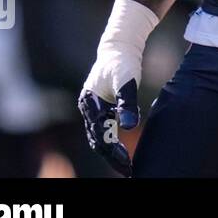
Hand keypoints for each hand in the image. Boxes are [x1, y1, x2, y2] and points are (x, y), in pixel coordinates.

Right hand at [78, 0, 157, 176]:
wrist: (119, 47)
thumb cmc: (123, 62)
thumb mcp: (127, 81)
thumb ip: (127, 103)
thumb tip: (129, 126)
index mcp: (90, 104)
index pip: (100, 136)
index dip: (113, 152)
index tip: (127, 164)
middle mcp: (88, 108)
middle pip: (97, 140)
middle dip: (111, 156)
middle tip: (128, 170)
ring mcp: (92, 108)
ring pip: (99, 136)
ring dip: (110, 151)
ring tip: (126, 164)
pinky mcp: (100, 107)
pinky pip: (103, 129)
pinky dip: (111, 141)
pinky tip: (123, 149)